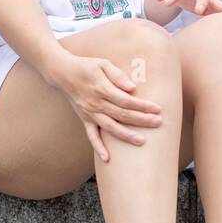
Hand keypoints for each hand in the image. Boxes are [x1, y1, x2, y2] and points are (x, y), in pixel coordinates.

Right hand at [46, 53, 163, 162]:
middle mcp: (95, 103)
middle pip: (122, 115)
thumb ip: (117, 75)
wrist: (62, 73)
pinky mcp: (84, 119)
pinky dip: (98, 147)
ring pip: (110, 128)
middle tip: (159, 123)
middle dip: (142, 120)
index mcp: (102, 88)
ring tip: (142, 141)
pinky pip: (91, 136)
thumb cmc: (87, 66)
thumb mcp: (103, 63)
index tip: (157, 109)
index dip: (142, 106)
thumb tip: (132, 88)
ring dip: (126, 135)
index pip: (126, 100)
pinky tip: (107, 159)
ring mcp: (89, 113)